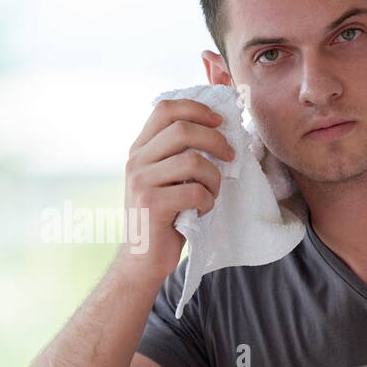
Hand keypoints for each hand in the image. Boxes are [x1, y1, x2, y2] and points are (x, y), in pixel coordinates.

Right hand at [115, 98, 235, 283]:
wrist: (142, 258)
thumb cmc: (164, 216)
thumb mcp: (165, 178)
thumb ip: (178, 153)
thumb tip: (220, 128)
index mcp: (140, 148)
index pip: (165, 108)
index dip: (197, 109)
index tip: (220, 122)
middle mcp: (136, 160)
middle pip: (182, 129)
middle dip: (215, 140)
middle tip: (230, 156)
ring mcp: (141, 181)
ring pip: (192, 161)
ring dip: (214, 177)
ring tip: (212, 192)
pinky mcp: (151, 204)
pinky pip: (194, 191)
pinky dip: (208, 200)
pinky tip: (203, 209)